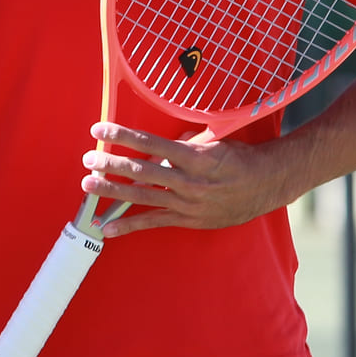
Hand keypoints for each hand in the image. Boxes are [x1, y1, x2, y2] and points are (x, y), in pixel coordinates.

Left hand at [80, 122, 295, 237]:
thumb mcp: (213, 141)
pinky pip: (154, 223)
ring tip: (88, 185)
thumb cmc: (239, 157)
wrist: (267, 184)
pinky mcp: (188, 220)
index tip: (100, 129)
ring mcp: (188, 203)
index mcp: (195, 156)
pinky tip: (107, 226)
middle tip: (88, 158)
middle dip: (112, 165)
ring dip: (113, 191)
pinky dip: (129, 224)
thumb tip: (155, 147)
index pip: (151, 143)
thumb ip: (183, 142)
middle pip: (143, 172)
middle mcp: (189, 181)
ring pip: (143, 197)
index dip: (124, 136)